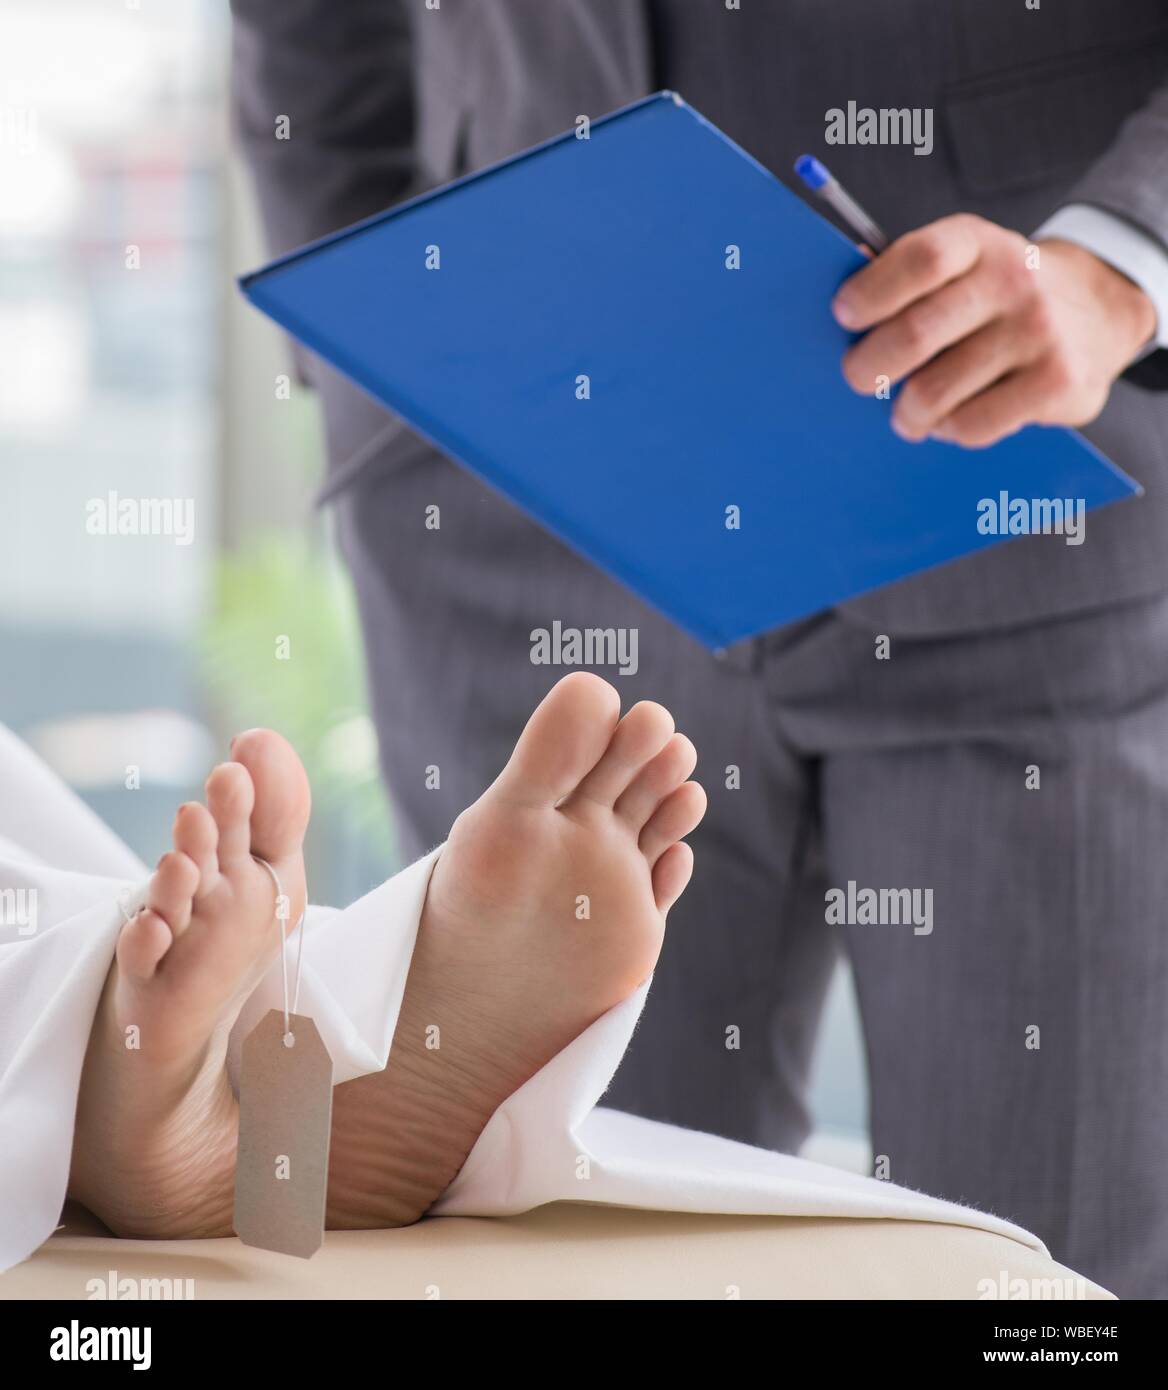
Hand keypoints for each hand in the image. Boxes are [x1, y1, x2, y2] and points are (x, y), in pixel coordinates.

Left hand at [832, 214, 1156, 446]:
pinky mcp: (1057, 382)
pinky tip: (949, 419)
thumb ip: (907, 275)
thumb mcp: (961, 264)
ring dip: (906, 412)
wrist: (1097, 310)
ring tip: (907, 411)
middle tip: (860, 379)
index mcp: (977, 243)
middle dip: (868, 368)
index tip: (843, 317)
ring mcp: (1039, 331)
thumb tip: (843, 285)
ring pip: (934, 392)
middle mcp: (1013, 280)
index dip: (871, 293)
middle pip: (915, 334)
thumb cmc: (995, 297)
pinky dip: (947, 430)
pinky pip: (970, 425)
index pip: (920, 259)